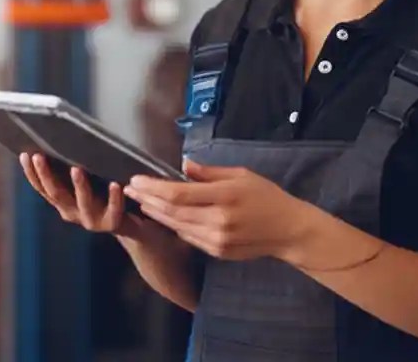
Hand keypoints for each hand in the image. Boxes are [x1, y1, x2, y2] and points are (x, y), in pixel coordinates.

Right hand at [18, 152, 151, 239]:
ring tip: (76, 168)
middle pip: (56, 194)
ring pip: (82, 202)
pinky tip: (115, 184)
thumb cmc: (104, 196)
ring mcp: (91, 220)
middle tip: (39, 156)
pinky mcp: (112, 223)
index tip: (25, 154)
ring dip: (79, 185)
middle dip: (46, 174)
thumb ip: (72, 170)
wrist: (129, 225)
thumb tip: (62, 142)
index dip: (32, 173)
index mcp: (62, 203)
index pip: (42, 188)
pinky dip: (113, 197)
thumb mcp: (86, 184)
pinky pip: (113, 209)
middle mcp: (72, 213)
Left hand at [124, 159, 317, 260]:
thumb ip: (210, 172)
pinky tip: (162, 216)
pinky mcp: (217, 251)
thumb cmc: (266, 196)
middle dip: (147, 199)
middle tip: (130, 190)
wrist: (287, 230)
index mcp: (225, 196)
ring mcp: (217, 239)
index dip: (153, 188)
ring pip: (177, 226)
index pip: (179, 194)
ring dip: (156, 214)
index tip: (136, 180)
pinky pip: (188, 238)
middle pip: (172, 211)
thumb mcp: (242, 174)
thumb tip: (183, 166)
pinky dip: (173, 226)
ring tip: (140, 202)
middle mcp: (219, 220)